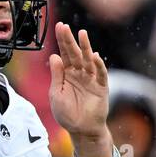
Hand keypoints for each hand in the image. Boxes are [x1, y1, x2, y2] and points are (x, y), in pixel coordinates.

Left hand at [48, 23, 109, 153]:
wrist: (81, 130)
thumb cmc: (67, 114)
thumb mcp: (56, 94)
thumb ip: (56, 76)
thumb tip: (54, 56)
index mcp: (67, 74)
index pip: (64, 54)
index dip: (61, 41)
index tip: (59, 26)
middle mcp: (79, 73)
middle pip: (74, 53)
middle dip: (69, 40)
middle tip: (64, 27)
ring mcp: (91, 79)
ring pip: (88, 60)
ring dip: (85, 47)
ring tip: (82, 34)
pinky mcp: (101, 87)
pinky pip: (100, 74)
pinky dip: (98, 65)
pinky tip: (94, 56)